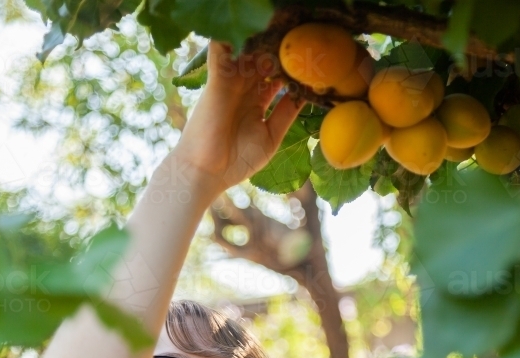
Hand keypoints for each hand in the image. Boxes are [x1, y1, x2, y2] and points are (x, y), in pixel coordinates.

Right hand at [172, 41, 302, 194]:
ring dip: (262, 37)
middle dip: (280, 46)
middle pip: (264, 58)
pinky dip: (232, 37)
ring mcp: (230, 81)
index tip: (312, 56)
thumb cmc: (237, 159)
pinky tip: (250, 27)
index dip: (292, 65)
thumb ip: (287, 113)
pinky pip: (222, 51)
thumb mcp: (271, 136)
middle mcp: (243, 87)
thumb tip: (306, 95)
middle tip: (301, 32)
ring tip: (282, 23)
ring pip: (247, 50)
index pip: (277, 75)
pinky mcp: (217, 79)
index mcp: (256, 100)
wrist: (206, 172)